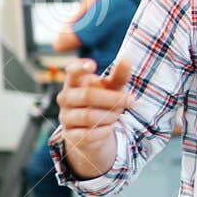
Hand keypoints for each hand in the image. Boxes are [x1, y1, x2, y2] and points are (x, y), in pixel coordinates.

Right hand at [55, 58, 134, 178]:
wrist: (94, 133)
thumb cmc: (103, 103)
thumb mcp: (112, 89)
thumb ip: (118, 76)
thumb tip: (126, 60)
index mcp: (74, 82)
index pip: (72, 71)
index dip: (80, 67)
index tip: (94, 65)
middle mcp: (65, 98)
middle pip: (87, 95)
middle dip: (113, 99)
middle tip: (130, 100)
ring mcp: (65, 117)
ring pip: (88, 116)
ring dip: (110, 115)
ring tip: (118, 115)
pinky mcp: (70, 135)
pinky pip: (88, 134)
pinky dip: (104, 131)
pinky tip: (109, 128)